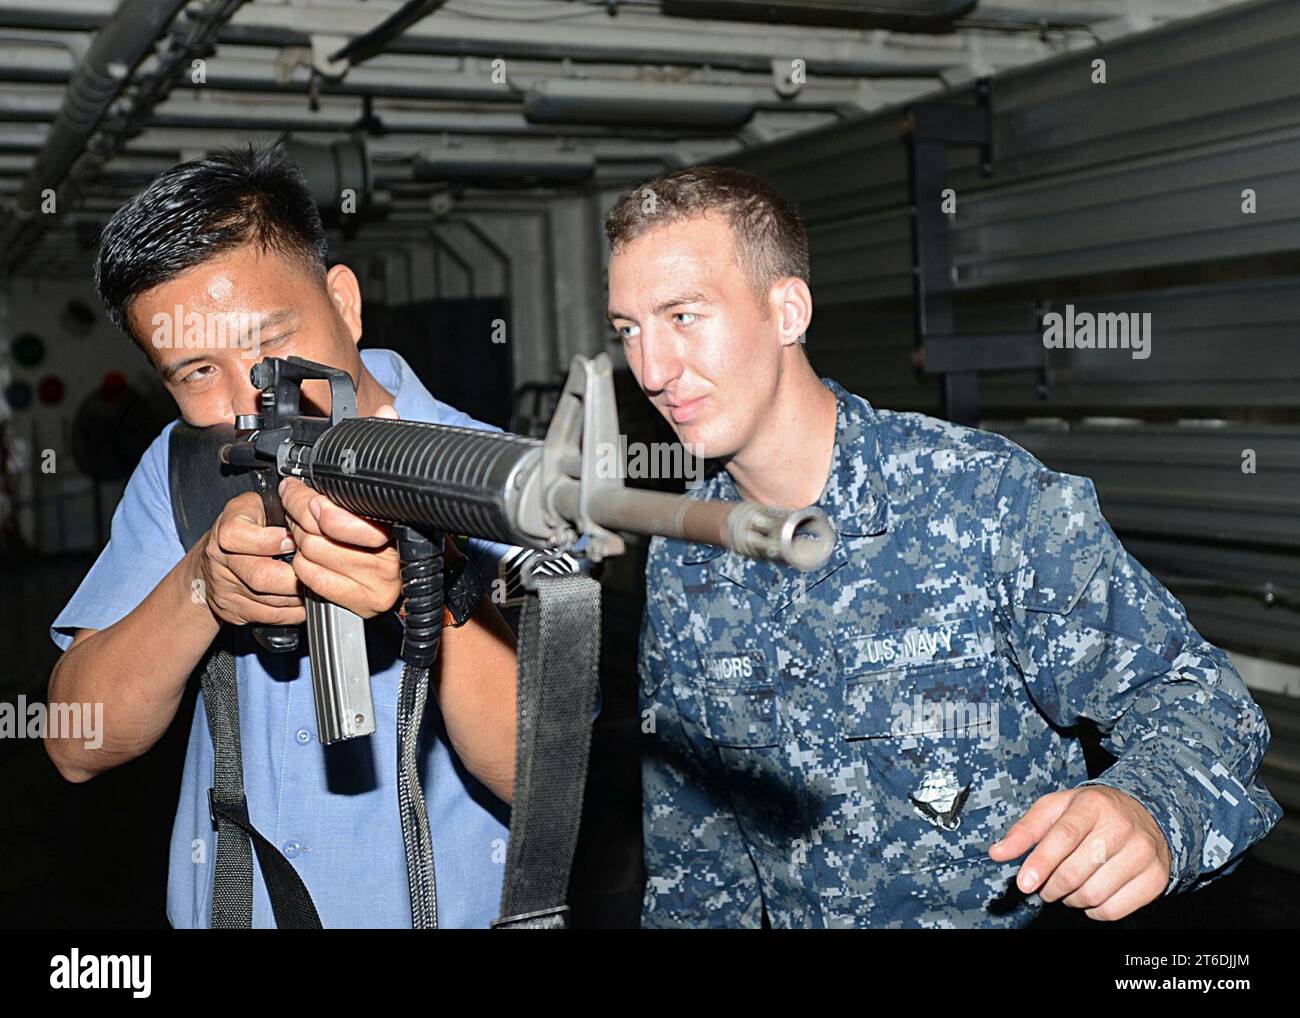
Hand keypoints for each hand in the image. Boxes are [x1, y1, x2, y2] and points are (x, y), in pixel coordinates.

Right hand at [193, 490, 304, 626]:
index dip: (270, 541)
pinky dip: (294, 611)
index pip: (238, 536)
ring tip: (317, 586)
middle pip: (259, 576)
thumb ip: (279, 506)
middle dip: (294, 577)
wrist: (209, 564)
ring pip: (269, 602)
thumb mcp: (255, 505)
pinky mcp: (235, 611)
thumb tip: (311, 507)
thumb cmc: (243, 528)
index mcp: (227, 530)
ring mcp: (226, 589)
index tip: (293, 540)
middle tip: (317, 570)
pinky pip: (270, 616)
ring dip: (299, 596)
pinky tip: (305, 601)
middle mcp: (222, 561)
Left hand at [277, 404, 403, 618]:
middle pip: (317, 531)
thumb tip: (387, 414)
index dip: (310, 497)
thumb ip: (387, 451)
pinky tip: (314, 555)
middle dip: (300, 512)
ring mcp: (376, 585)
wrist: (428, 577)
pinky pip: (311, 578)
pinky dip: (305, 566)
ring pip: (311, 553)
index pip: (338, 512)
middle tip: (295, 499)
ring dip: (300, 538)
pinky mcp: (361, 603)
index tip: (298, 486)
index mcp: (398, 526)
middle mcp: (390, 559)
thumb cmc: (408, 528)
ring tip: (307, 527)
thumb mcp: (398, 489)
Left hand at [988, 785, 1171, 920]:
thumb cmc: (1092, 812)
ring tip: (1066, 889)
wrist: (1145, 814)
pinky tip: (1089, 896)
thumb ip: (1025, 830)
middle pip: (1075, 871)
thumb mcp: (1056, 808)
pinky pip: (1114, 910)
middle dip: (1050, 886)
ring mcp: (1142, 853)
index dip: (1041, 862)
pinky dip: (1093, 911)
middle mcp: (1121, 826)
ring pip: (1093, 894)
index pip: (1063, 837)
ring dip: (1070, 899)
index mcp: (1093, 804)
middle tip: (1043, 887)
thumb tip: (997, 853)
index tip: (1024, 883)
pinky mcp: (1155, 878)